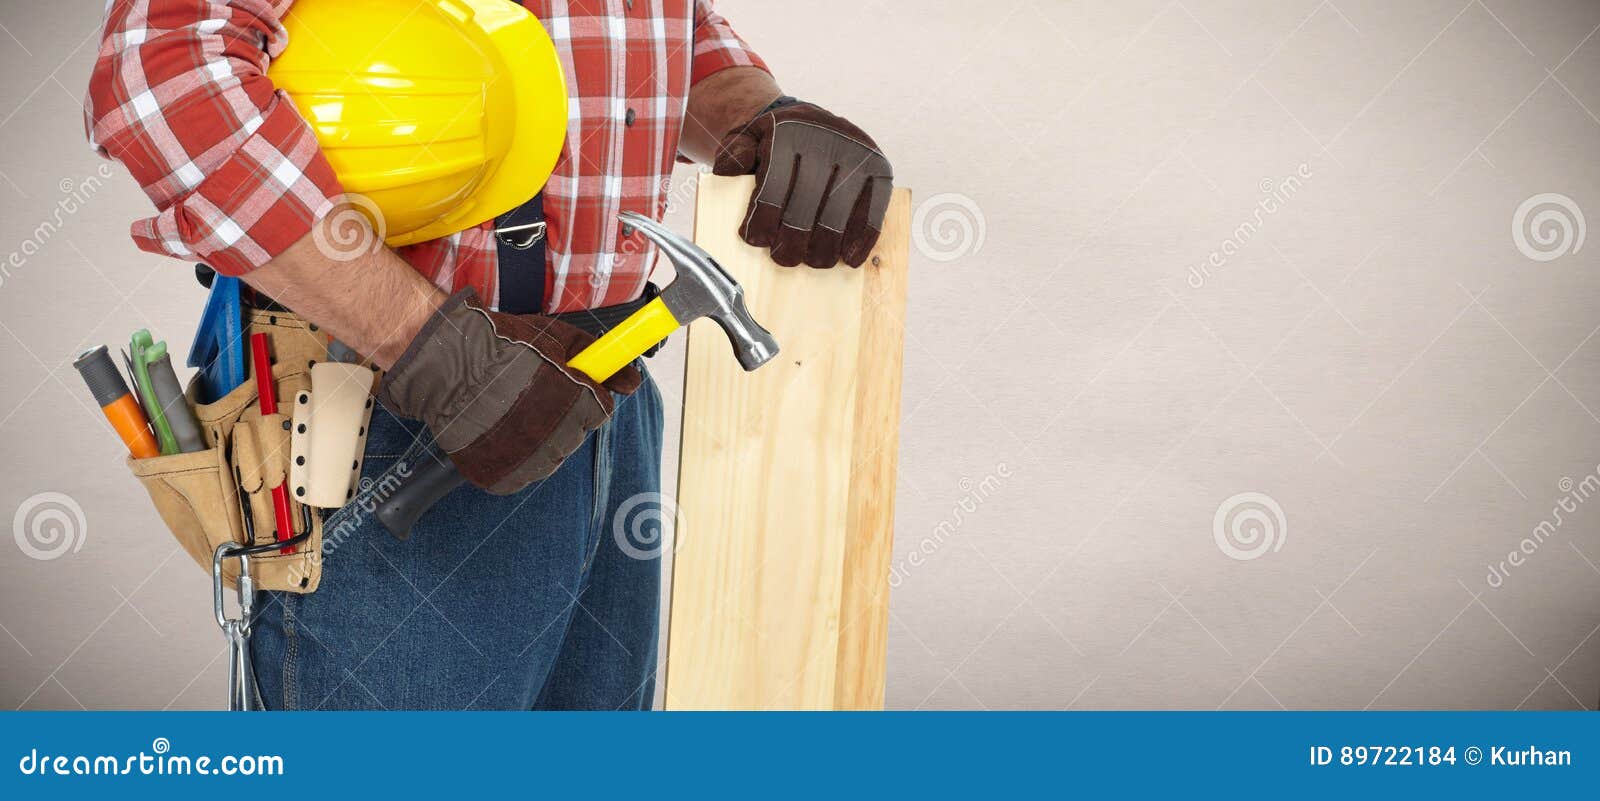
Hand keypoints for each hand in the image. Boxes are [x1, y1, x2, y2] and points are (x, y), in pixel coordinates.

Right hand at [378, 289, 640, 494]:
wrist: (444, 364)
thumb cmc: (501, 345)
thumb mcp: (556, 338)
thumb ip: (599, 360)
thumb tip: (633, 382)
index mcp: (576, 401)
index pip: (598, 411)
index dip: (580, 393)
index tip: (560, 383)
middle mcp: (557, 436)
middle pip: (575, 434)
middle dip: (560, 415)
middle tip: (528, 394)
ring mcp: (528, 461)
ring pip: (550, 456)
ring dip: (538, 439)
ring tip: (508, 412)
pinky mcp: (502, 478)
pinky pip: (521, 475)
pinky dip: (513, 459)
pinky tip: (496, 432)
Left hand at [713, 100, 892, 267]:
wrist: (811, 120)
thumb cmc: (775, 140)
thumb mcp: (747, 137)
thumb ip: (734, 153)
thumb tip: (726, 172)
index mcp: (789, 132)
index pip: (775, 183)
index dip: (764, 218)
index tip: (755, 240)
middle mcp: (825, 139)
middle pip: (807, 202)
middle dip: (794, 239)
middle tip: (784, 258)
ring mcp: (856, 154)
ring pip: (839, 212)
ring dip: (826, 246)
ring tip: (814, 261)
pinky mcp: (879, 169)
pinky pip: (873, 210)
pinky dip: (862, 239)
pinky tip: (849, 259)